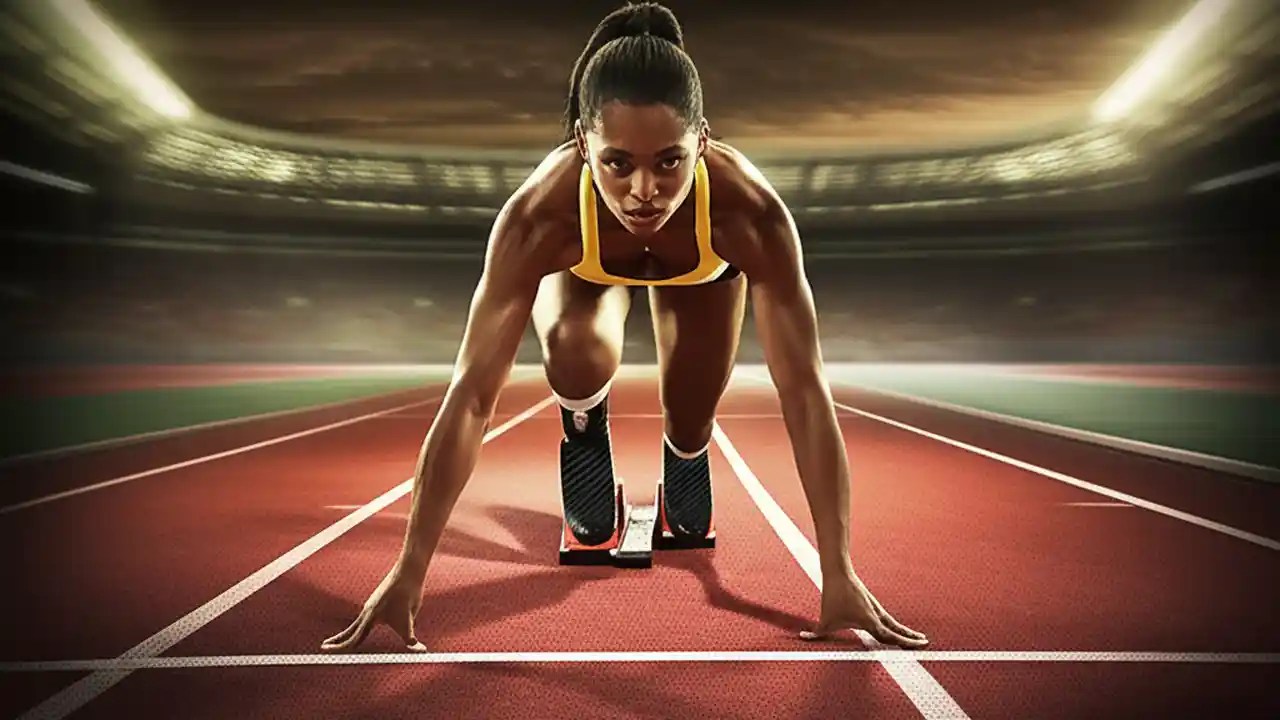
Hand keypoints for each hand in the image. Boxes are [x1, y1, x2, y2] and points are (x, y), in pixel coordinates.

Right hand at [321, 564, 425, 652]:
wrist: (409, 571)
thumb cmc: (408, 593)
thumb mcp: (410, 618)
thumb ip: (410, 638)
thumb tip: (421, 651)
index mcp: (370, 616)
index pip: (353, 638)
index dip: (340, 647)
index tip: (325, 650)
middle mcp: (367, 611)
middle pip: (349, 631)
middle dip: (337, 641)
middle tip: (323, 648)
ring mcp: (372, 607)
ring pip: (356, 625)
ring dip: (346, 634)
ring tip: (334, 641)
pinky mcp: (378, 603)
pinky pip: (366, 619)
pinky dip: (359, 627)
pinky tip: (362, 629)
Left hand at [800, 570, 927, 648]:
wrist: (839, 572)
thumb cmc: (833, 596)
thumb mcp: (824, 620)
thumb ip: (816, 633)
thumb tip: (802, 638)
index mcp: (870, 621)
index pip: (891, 637)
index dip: (906, 643)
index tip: (920, 647)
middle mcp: (877, 615)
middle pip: (897, 631)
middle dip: (910, 639)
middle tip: (925, 645)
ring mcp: (876, 609)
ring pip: (893, 624)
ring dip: (905, 632)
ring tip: (917, 638)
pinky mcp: (871, 604)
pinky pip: (886, 619)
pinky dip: (894, 626)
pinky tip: (896, 629)